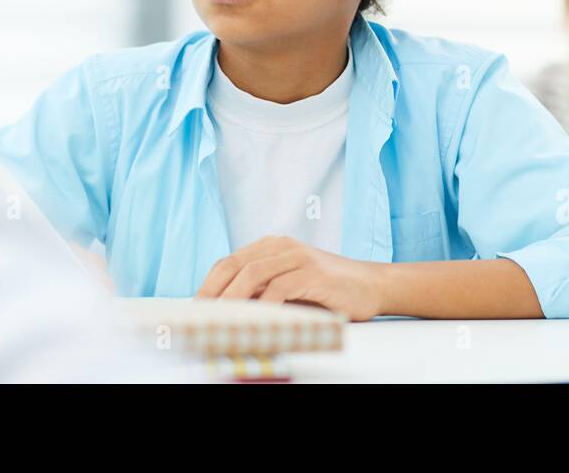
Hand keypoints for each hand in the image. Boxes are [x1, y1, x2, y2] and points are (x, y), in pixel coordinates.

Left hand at [194, 235, 384, 320]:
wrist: (372, 285)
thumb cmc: (329, 291)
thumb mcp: (291, 287)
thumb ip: (264, 291)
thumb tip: (227, 312)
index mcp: (272, 247)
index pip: (229, 261)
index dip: (209, 284)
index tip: (195, 308)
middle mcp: (282, 247)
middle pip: (234, 264)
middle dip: (212, 291)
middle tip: (199, 315)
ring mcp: (298, 257)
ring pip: (253, 273)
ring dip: (232, 298)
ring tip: (219, 319)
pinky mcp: (314, 273)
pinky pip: (280, 288)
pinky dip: (263, 305)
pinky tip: (255, 321)